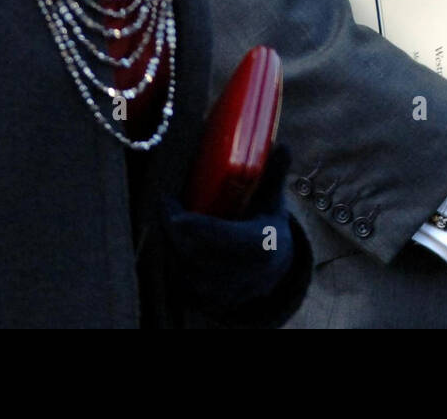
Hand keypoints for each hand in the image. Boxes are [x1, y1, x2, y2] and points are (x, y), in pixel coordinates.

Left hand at [160, 145, 299, 317]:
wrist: (276, 269)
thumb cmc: (268, 225)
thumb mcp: (273, 199)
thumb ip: (274, 174)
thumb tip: (282, 144)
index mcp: (261, 246)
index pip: (218, 236)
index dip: (191, 223)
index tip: (171, 203)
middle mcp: (244, 275)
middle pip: (194, 251)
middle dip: (172, 227)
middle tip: (165, 203)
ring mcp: (226, 293)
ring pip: (184, 268)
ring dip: (170, 243)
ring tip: (166, 218)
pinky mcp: (210, 302)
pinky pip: (181, 282)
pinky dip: (173, 260)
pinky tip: (171, 240)